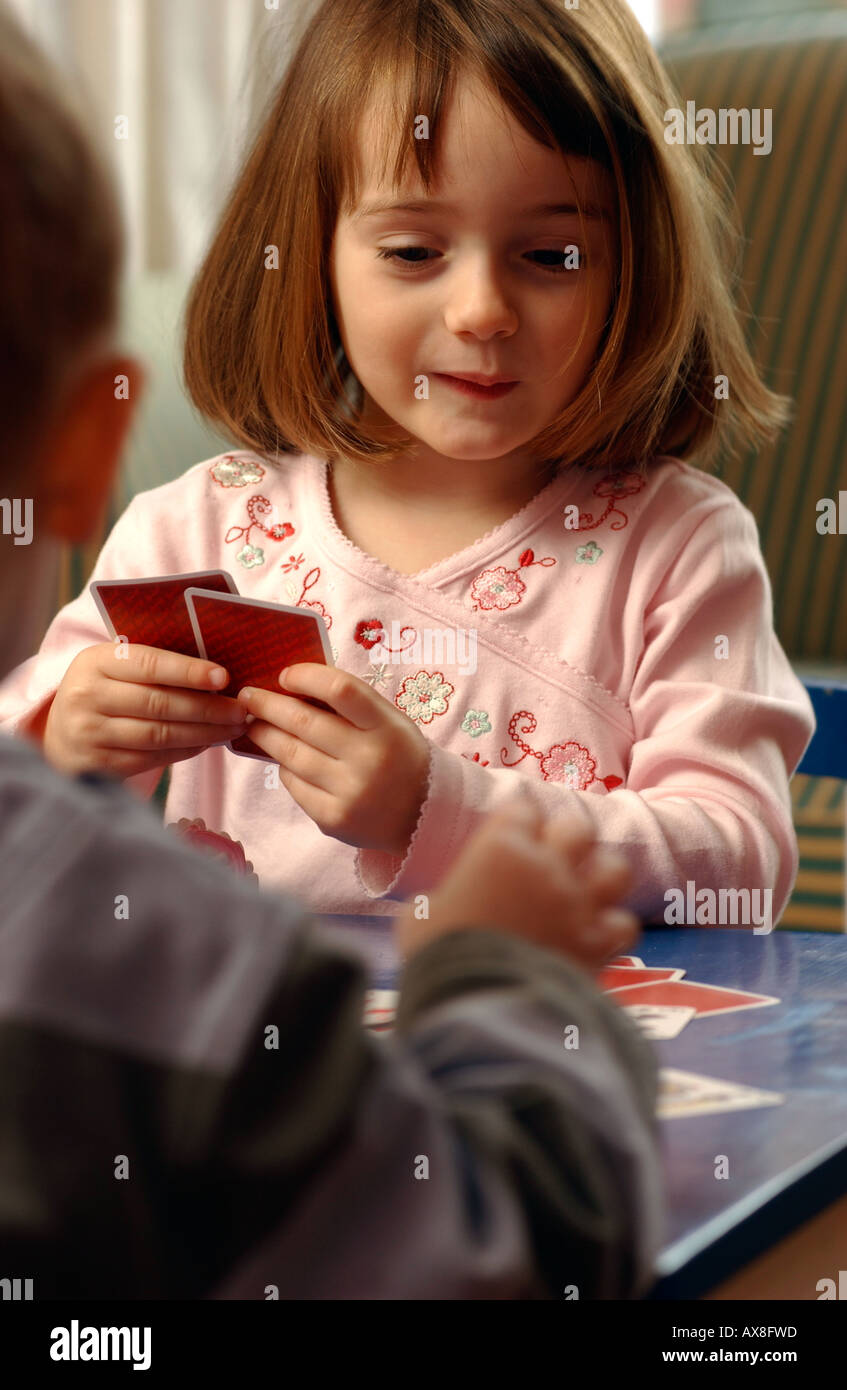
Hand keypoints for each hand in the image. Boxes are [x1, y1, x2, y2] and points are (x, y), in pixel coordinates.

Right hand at [42, 643, 249, 777]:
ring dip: (204, 732)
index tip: (224, 677)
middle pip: (159, 703)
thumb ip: (153, 663)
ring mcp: (90, 734)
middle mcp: (87, 697)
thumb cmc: (104, 691)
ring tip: (233, 727)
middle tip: (241, 709)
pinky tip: (208, 742)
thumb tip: (216, 671)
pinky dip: (187, 750)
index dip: (188, 671)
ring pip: (160, 734)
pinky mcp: (99, 765)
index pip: (148, 664)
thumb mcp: (114, 667)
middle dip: (208, 707)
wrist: (60, 735)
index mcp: (94, 662)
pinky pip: (154, 758)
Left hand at [237, 663, 430, 853]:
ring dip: (266, 736)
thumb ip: (351, 705)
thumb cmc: (400, 757)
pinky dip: (286, 770)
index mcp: (387, 727)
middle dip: (268, 705)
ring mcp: (350, 792)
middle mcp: (370, 760)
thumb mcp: (390, 723)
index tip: (285, 675)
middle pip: (304, 723)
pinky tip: (285, 761)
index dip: (306, 677)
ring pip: (292, 756)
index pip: (340, 689)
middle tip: (248, 696)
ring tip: (255, 725)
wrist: (426, 815)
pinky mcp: (334, 819)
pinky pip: (295, 786)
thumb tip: (294, 686)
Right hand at [394, 793, 638, 968]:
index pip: (523, 808)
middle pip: (576, 827)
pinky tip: (598, 937)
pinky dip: (612, 929)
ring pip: (615, 867)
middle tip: (556, 855)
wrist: (476, 1003)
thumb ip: (436, 899)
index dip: (519, 820)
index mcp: (500, 847)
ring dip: (603, 876)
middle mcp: (546, 866)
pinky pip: (623, 922)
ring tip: (589, 888)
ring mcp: (577, 903)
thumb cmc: (438, 954)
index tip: (515, 829)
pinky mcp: (597, 943)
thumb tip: (430, 905)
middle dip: (568, 838)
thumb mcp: (419, 917)